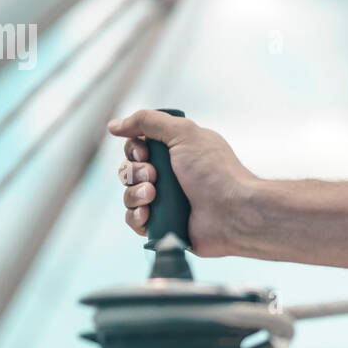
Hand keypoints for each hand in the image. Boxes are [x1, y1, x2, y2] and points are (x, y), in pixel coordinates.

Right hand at [107, 109, 256, 256]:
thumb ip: (148, 121)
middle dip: (134, 172)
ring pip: (128, 195)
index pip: (138, 147)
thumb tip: (114, 125)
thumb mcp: (183, 133)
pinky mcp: (164, 226)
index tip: (146, 152)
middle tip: (153, 176)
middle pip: (129, 170)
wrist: (233, 211)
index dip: (134, 149)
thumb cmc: (214, 171)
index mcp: (176, 153)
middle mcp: (171, 176)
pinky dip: (136, 216)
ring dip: (135, 193)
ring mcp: (167, 202)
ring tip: (153, 195)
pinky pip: (134, 220)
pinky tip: (149, 214)